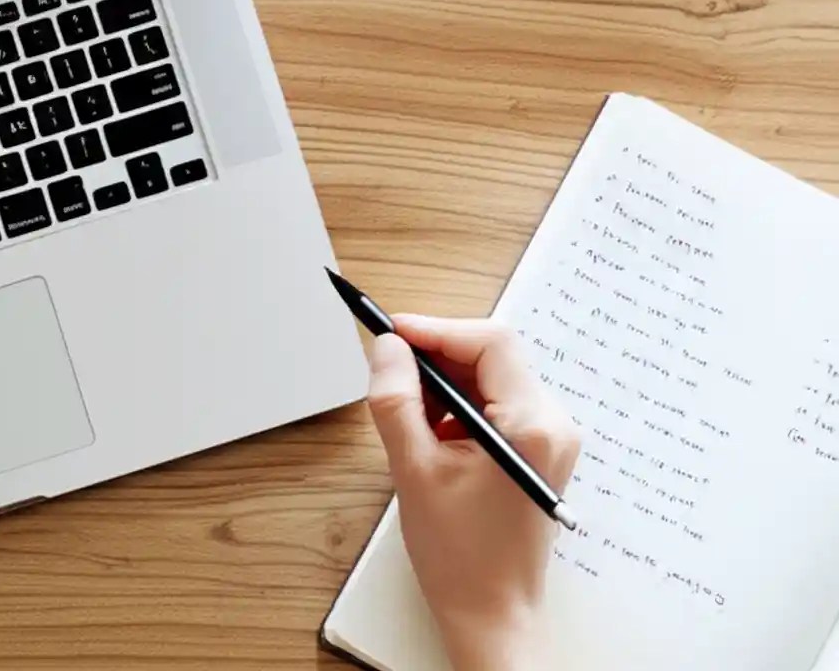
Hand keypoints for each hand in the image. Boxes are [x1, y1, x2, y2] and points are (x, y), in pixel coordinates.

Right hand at [367, 315, 578, 670]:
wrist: (491, 611)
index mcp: (532, 426)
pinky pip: (497, 405)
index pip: (490, 342)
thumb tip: (387, 348)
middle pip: (493, 356)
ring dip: (446, 385)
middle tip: (390, 369)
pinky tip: (431, 436)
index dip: (436, 329)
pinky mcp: (538, 450)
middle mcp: (553, 424)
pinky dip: (459, 408)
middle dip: (437, 357)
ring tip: (408, 416)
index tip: (392, 331)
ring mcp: (550, 438)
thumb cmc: (460, 555)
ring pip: (491, 380)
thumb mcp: (413, 469)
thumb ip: (396, 400)